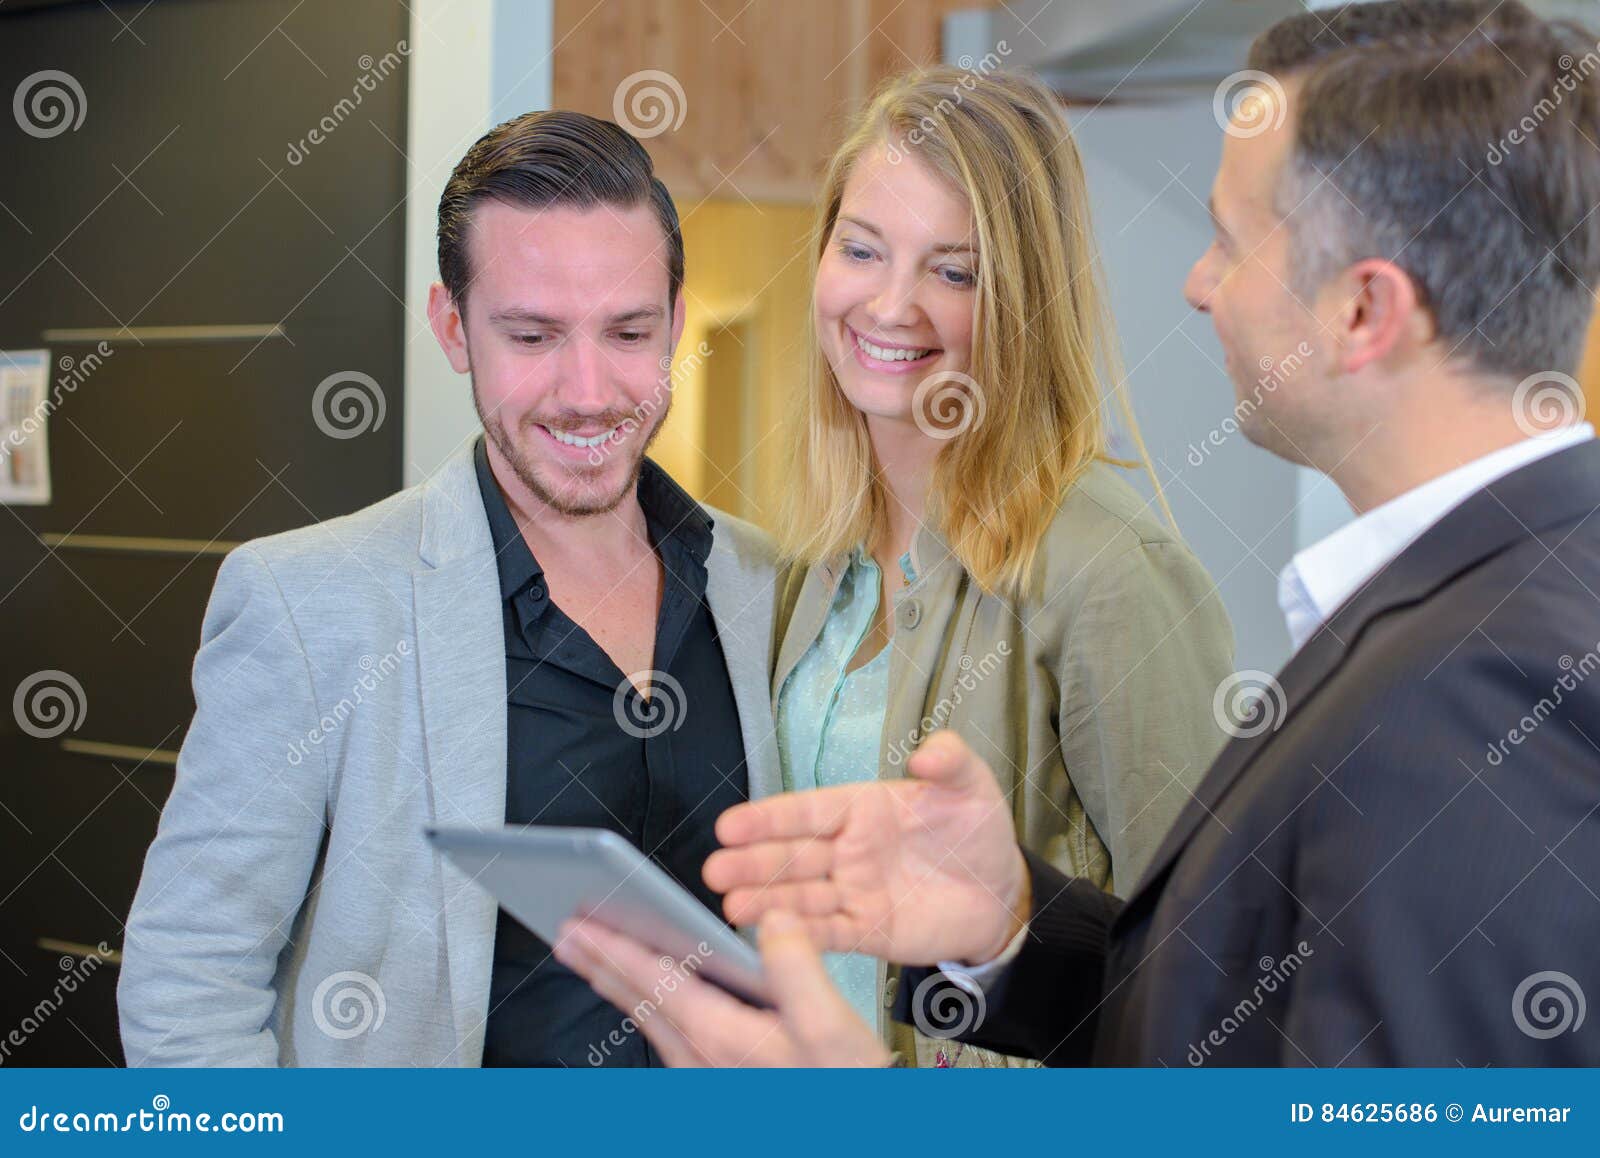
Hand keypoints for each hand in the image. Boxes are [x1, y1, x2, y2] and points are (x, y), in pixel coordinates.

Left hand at [553, 910, 888, 1066]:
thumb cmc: (842, 1093)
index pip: (653, 982)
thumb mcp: (829, 1028)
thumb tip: (772, 918)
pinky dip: (647, 1011)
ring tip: (595, 962)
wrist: (849, 1137)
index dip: (614, 948)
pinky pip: (667, 1041)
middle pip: (639, 1002)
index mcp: (722, 1037)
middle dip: (600, 964)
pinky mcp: (720, 1085)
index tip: (580, 926)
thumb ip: (797, 968)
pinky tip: (651, 1007)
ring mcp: (708, 1077)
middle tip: (566, 937)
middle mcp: (704, 1060)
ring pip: (649, 1023)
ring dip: (618, 986)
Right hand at [704, 729, 1029, 965]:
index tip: (729, 824)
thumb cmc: (976, 831)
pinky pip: (831, 933)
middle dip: (753, 862)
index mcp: (863, 808)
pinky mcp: (868, 930)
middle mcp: (849, 849)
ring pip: (802, 895)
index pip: (808, 810)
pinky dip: (804, 936)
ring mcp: (854, 891)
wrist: (1001, 891)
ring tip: (731, 906)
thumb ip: (950, 761)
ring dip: (766, 901)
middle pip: (793, 855)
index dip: (769, 818)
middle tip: (715, 870)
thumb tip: (926, 753)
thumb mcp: (970, 785)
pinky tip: (775, 938)